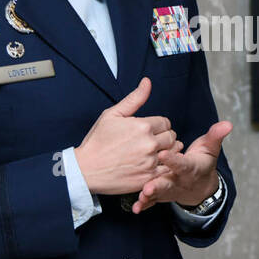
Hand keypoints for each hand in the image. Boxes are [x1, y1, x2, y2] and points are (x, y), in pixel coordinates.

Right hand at [74, 77, 178, 194]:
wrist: (86, 169)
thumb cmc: (98, 141)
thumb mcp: (112, 115)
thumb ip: (134, 98)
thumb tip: (147, 81)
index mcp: (142, 126)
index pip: (166, 122)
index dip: (159, 126)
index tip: (149, 131)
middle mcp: (149, 143)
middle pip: (171, 137)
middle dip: (164, 137)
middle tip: (151, 142)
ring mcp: (150, 162)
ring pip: (172, 153)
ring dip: (167, 152)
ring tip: (153, 153)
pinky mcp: (149, 177)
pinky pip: (168, 170)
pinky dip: (164, 167)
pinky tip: (153, 165)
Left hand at [131, 119, 231, 212]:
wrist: (201, 186)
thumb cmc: (202, 162)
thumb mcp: (210, 149)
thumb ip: (215, 136)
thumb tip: (227, 124)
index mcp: (190, 168)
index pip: (182, 164)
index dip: (174, 160)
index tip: (163, 154)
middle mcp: (179, 180)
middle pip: (169, 183)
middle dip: (159, 186)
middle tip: (148, 188)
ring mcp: (170, 189)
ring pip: (159, 193)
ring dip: (150, 197)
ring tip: (141, 197)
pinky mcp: (162, 195)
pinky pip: (153, 201)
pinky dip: (145, 205)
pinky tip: (135, 208)